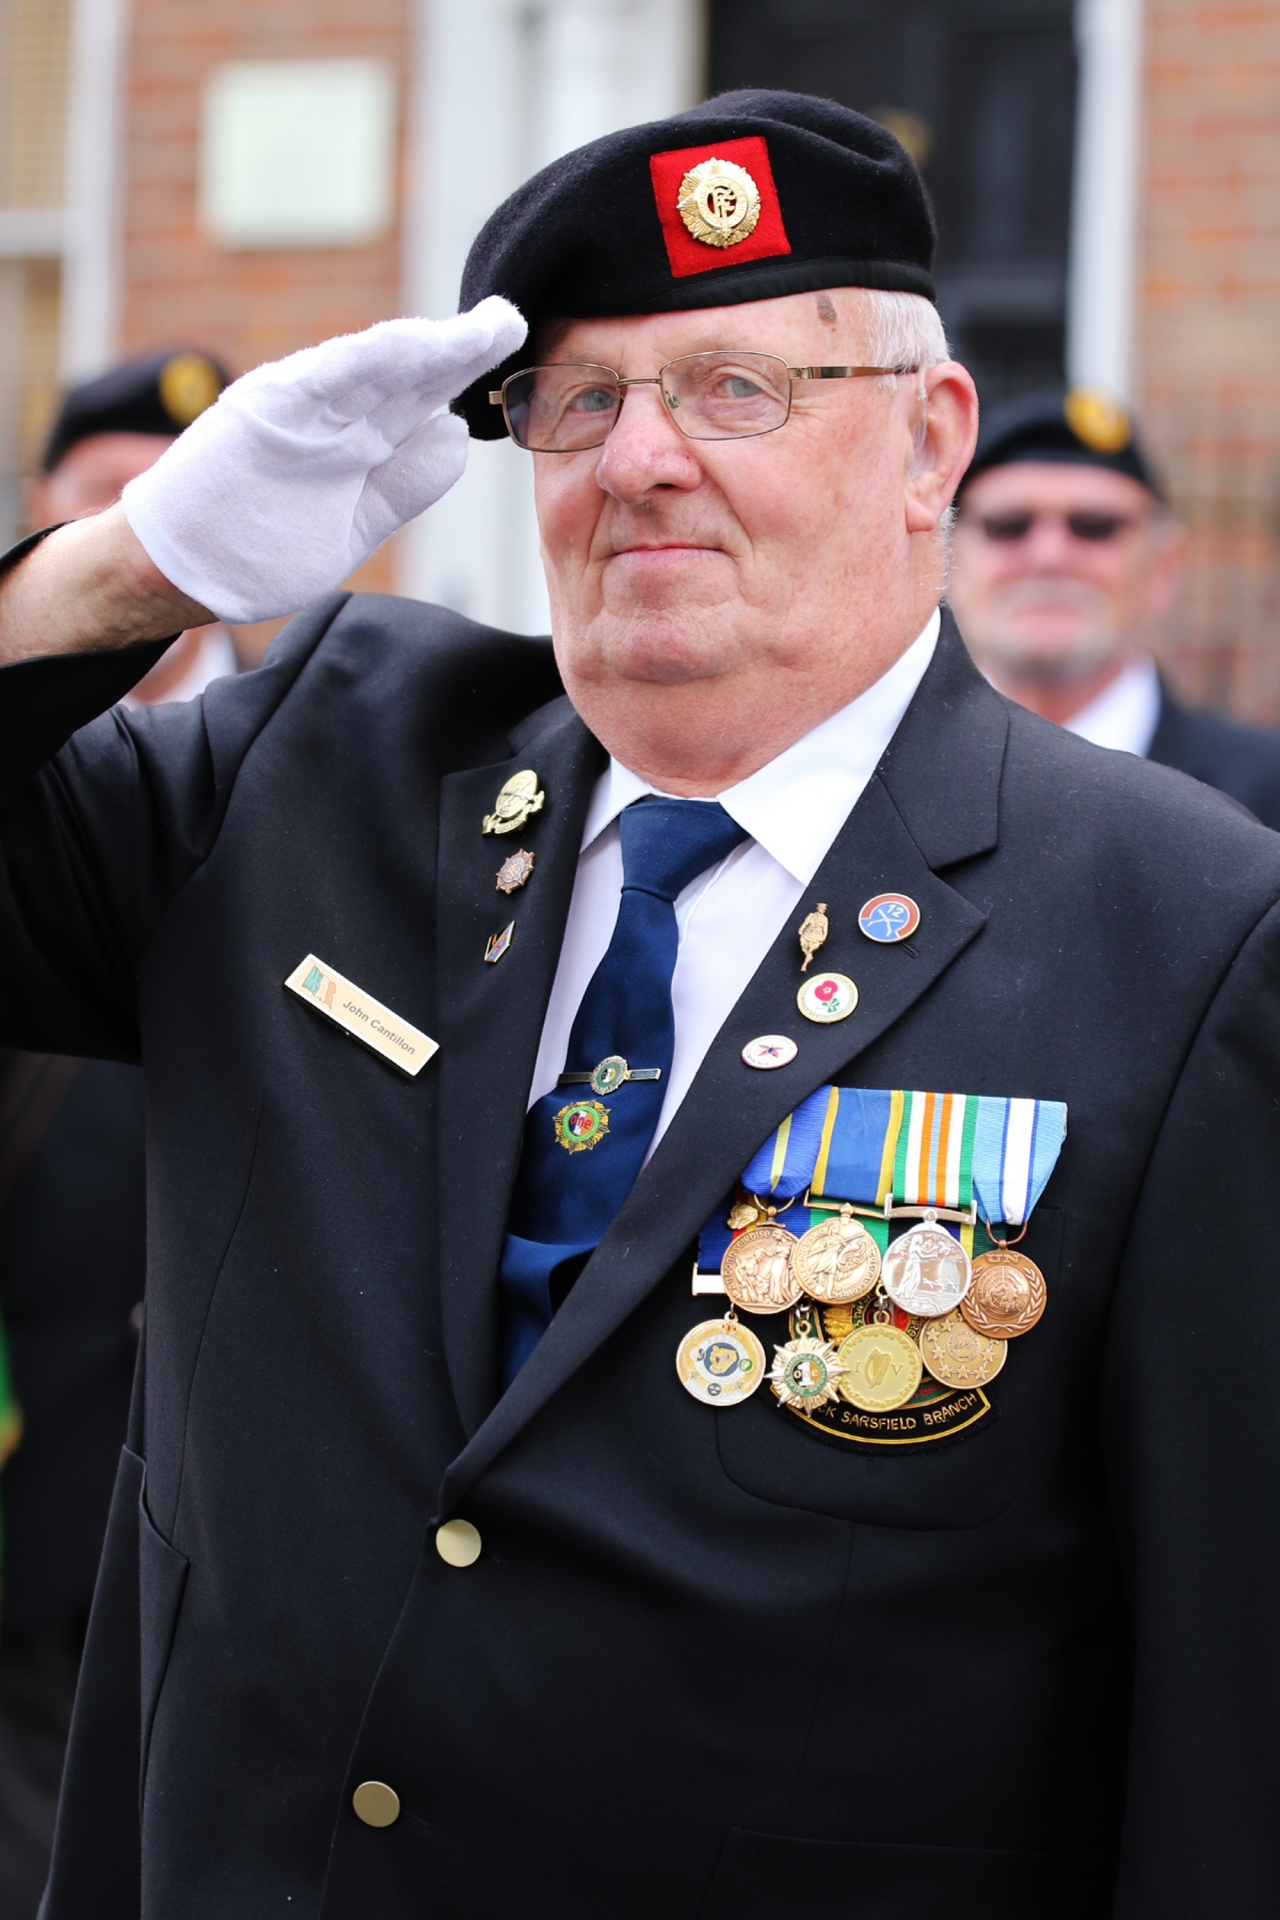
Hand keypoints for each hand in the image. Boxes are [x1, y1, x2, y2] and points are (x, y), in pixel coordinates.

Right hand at [121, 297, 526, 623]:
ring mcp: (300, 409)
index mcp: (357, 440)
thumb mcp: (357, 522)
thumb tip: (457, 435)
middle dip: (461, 346)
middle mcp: (334, 414)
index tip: (514, 351)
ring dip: (426, 346)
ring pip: (375, 369)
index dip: (468, 372)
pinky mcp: (266, 411)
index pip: (424, 397)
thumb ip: (405, 484)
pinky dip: (368, 361)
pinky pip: (325, 380)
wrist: (182, 568)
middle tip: (510, 318)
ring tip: (476, 328)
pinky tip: (413, 345)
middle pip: (410, 374)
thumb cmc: (261, 543)